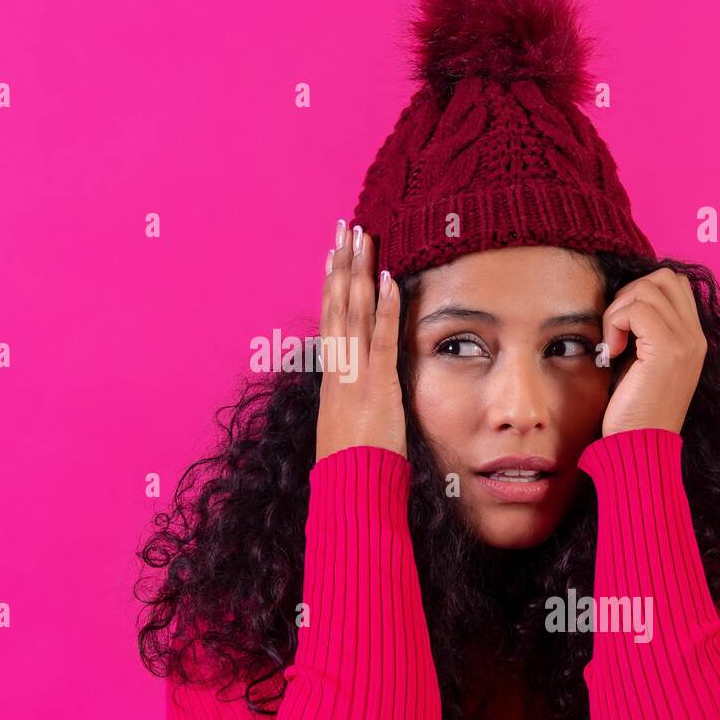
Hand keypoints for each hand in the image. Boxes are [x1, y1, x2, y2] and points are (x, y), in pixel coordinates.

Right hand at [314, 221, 406, 461]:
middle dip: (341, 264)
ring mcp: (356, 376)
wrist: (349, 492)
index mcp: (332, 379)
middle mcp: (339, 370)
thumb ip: (349, 406)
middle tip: (343, 227)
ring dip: (358, 272)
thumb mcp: (345, 430)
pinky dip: (384, 308)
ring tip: (361, 237)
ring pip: (354, 313)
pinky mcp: (377, 387)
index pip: (331, 321)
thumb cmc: (351, 470)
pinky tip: (388, 278)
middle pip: (337, 306)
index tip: (334, 253)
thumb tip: (354, 398)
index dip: (332, 285)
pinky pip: (381, 340)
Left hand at [600, 268, 706, 436]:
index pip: (674, 284)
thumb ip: (642, 334)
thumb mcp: (641, 365)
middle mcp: (696, 337)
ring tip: (613, 344)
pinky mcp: (667, 350)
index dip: (640, 292)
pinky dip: (616, 323)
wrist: (641, 448)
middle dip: (629, 293)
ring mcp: (685, 342)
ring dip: (619, 310)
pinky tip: (611, 352)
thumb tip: (620, 304)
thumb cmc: (633, 412)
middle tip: (615, 330)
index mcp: (693, 340)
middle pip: (664, 277)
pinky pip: (637, 309)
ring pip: (648, 288)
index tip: (622, 326)